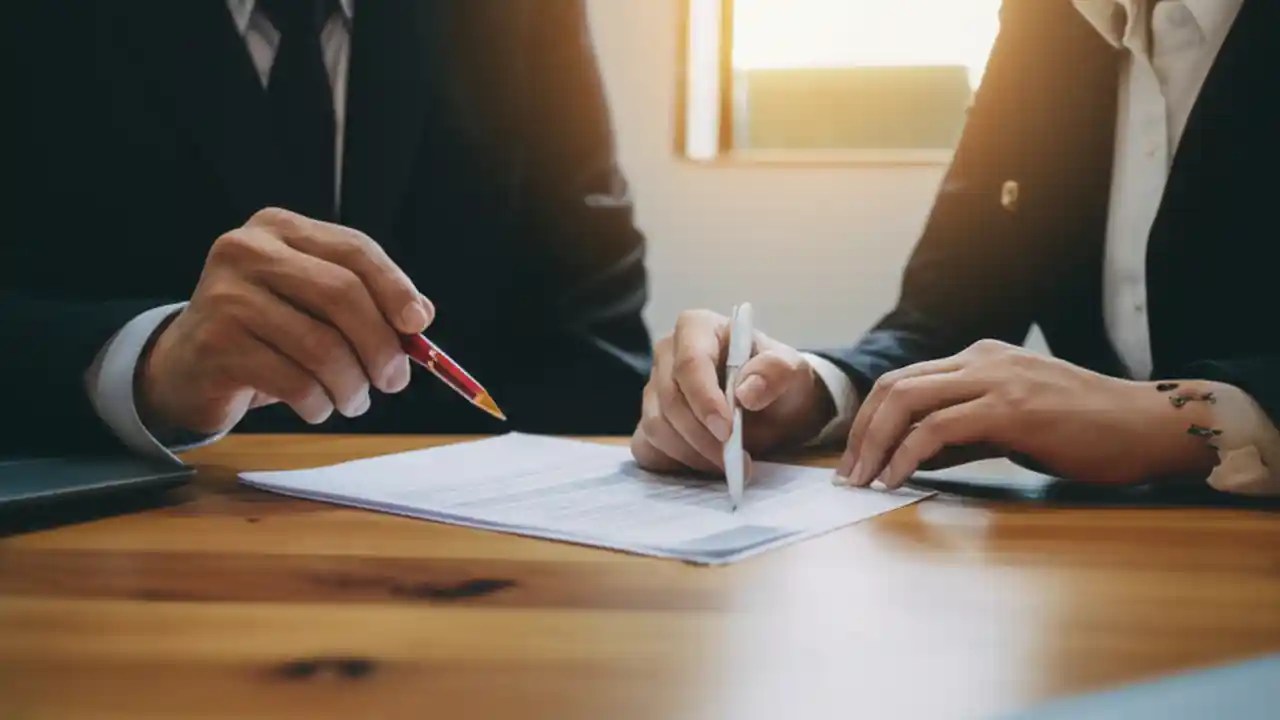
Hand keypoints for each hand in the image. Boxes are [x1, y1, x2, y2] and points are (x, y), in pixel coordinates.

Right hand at [140, 207, 435, 433]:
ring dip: (352, 385)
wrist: (187, 368)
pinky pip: (295, 381)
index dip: (395, 287)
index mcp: (280, 229)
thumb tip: (419, 318)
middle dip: (381, 345)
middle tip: (394, 380)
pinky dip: (319, 404)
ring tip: (354, 400)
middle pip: (342, 294)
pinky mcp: (217, 345)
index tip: (418, 325)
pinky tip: (318, 408)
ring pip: (322, 346)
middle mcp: (248, 251)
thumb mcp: (314, 306)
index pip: (353, 249)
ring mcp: (227, 296)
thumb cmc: (266, 334)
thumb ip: (365, 302)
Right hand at [630, 310, 835, 472]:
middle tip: (736, 460)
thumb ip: (776, 372)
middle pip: (670, 399)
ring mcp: (653, 388)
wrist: (773, 406)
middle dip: (702, 436)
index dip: (704, 400)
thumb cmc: (777, 380)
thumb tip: (746, 392)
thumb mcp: (791, 371)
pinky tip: (705, 465)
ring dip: (692, 453)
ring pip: (656, 426)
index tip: (727, 431)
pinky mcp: (650, 420)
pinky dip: (674, 462)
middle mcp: (666, 353)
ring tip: (728, 463)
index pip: (689, 363)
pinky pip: (647, 447)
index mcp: (697, 327)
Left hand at [835, 339, 1218, 488]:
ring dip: (874, 444)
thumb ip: (965, 433)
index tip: (855, 459)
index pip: (904, 380)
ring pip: (907, 400)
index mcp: (980, 358)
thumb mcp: (1014, 424)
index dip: (870, 419)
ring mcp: (996, 380)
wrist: (1149, 426)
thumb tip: (913, 456)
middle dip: (861, 432)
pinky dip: (906, 454)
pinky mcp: (1011, 409)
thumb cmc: (1087, 431)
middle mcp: (982, 360)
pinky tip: (895, 480)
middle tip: (846, 475)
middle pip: (895, 386)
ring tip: (861, 482)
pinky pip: (937, 429)